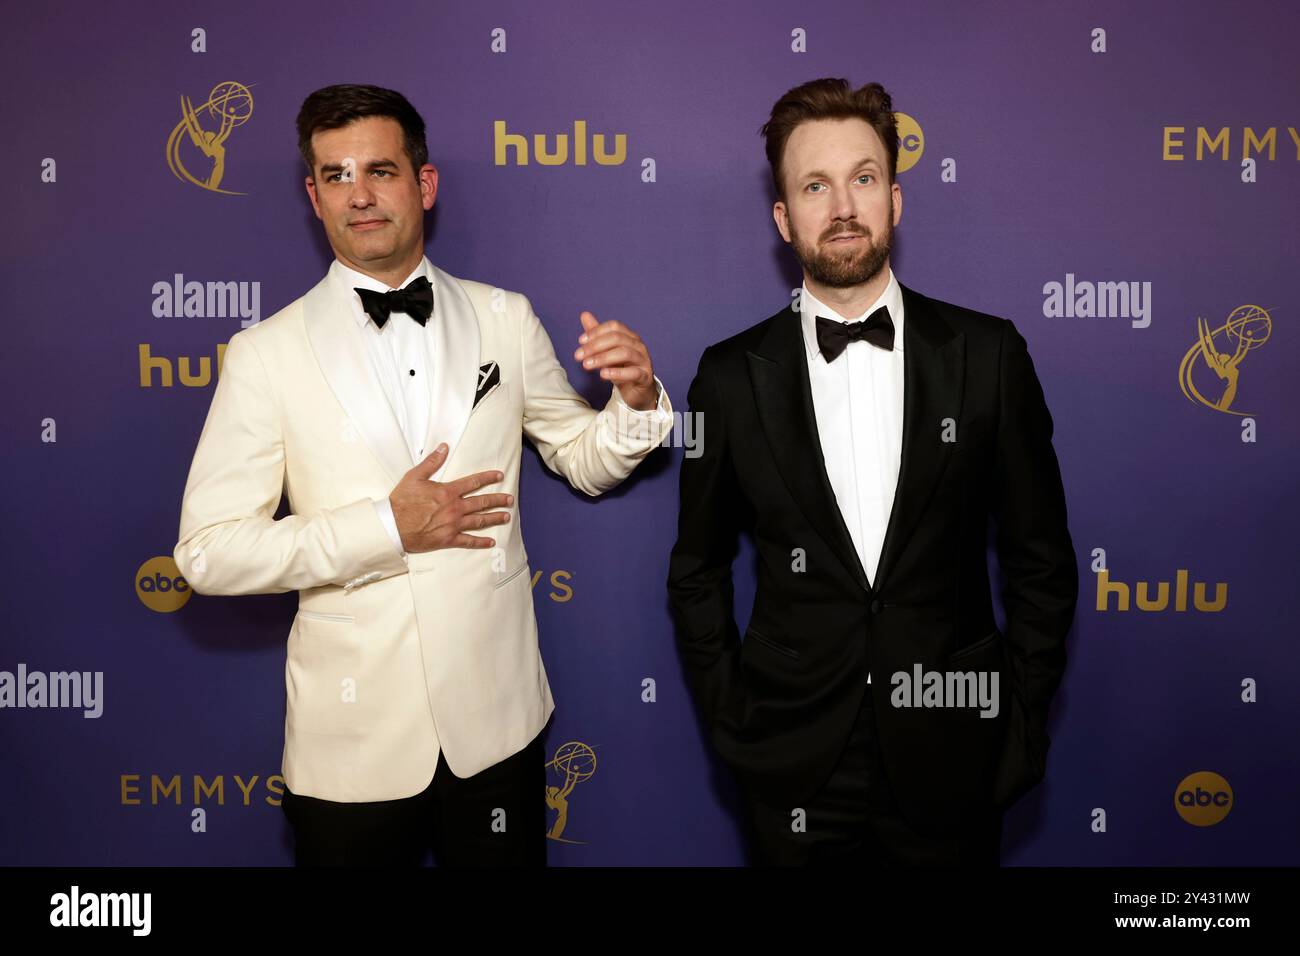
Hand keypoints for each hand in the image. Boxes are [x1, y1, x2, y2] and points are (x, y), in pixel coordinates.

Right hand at [388, 444, 511, 553]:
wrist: (392, 526)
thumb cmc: (401, 501)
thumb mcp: (414, 476)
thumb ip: (432, 462)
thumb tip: (444, 447)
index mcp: (448, 492)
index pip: (473, 482)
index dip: (488, 478)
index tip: (500, 476)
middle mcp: (454, 508)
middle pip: (481, 502)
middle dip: (498, 500)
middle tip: (510, 499)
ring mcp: (453, 525)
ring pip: (479, 521)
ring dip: (494, 518)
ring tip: (506, 516)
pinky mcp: (448, 539)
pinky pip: (468, 541)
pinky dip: (481, 542)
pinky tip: (491, 541)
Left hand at [573, 311, 657, 409]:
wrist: (637, 391)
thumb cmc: (622, 368)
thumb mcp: (607, 351)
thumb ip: (597, 334)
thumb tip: (584, 314)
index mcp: (630, 336)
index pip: (614, 326)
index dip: (596, 331)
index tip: (580, 341)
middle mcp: (638, 345)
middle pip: (617, 338)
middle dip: (595, 346)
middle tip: (578, 356)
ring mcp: (643, 360)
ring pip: (625, 353)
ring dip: (603, 358)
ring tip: (586, 365)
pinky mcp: (645, 377)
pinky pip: (633, 373)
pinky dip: (617, 373)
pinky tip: (603, 375)